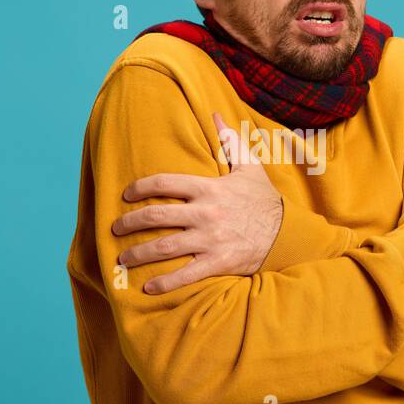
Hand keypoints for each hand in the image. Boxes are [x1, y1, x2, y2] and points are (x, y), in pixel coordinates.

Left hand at [111, 112, 283, 293]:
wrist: (289, 234)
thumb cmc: (264, 201)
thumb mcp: (249, 167)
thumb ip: (230, 142)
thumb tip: (216, 115)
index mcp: (209, 188)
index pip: (164, 183)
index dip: (140, 187)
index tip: (126, 195)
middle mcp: (206, 213)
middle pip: (157, 216)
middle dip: (130, 222)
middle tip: (115, 228)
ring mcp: (211, 239)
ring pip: (164, 246)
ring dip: (138, 254)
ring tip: (122, 259)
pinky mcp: (219, 262)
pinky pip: (186, 274)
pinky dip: (165, 283)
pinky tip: (148, 288)